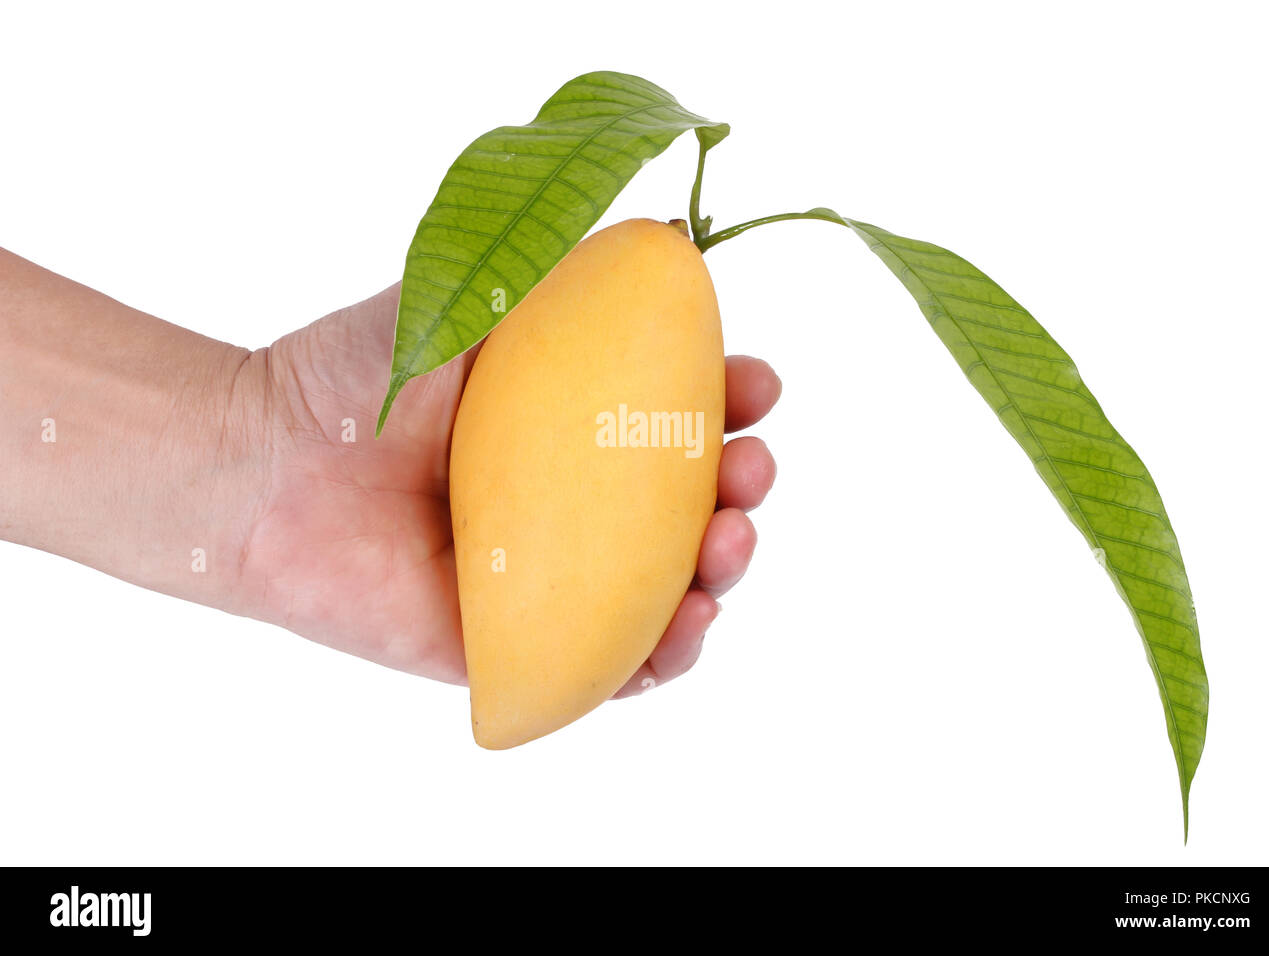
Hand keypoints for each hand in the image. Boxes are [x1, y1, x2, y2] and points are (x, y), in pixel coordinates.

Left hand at [234, 283, 779, 693]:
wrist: (253, 468)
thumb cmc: (345, 377)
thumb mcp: (459, 299)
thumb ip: (551, 274)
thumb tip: (665, 236)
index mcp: (562, 427)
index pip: (673, 421)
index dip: (730, 407)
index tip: (756, 387)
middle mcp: (564, 507)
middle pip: (685, 512)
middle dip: (742, 493)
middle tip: (750, 474)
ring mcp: (542, 582)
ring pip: (661, 594)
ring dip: (720, 576)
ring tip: (731, 547)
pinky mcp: (508, 649)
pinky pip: (600, 668)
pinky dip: (658, 659)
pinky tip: (687, 628)